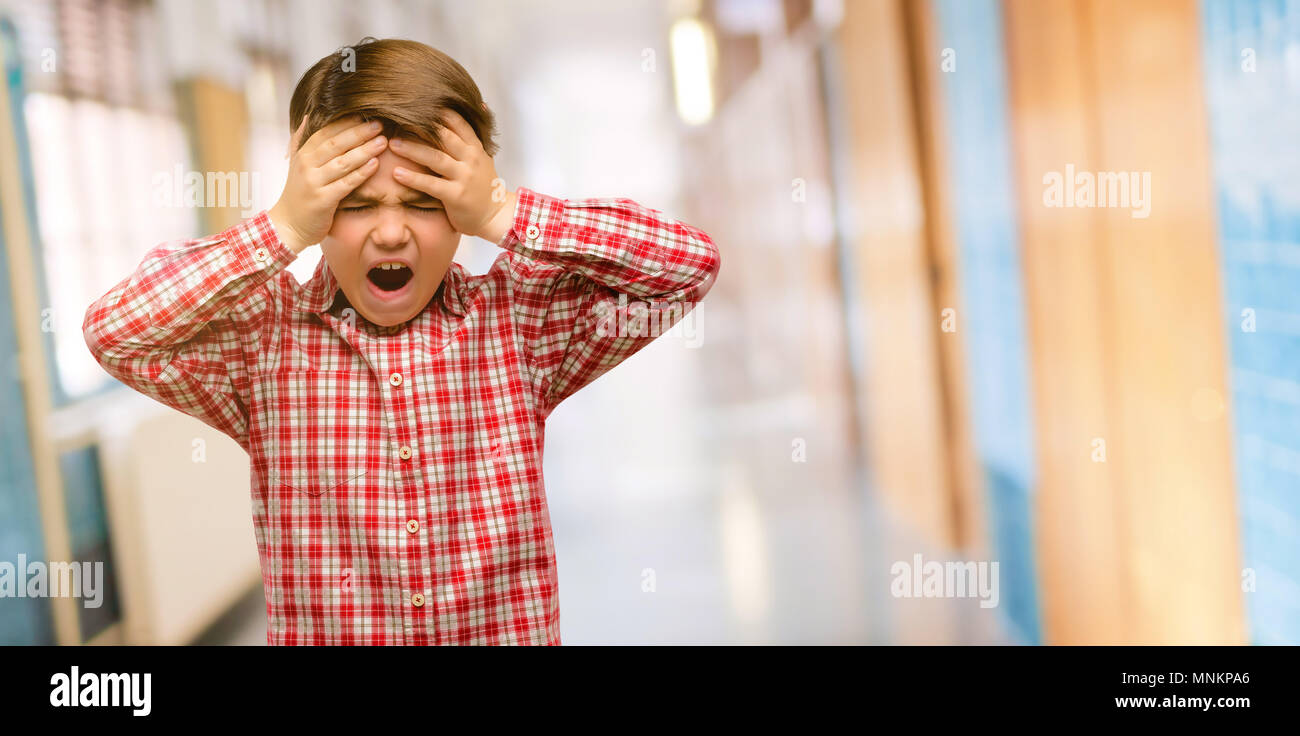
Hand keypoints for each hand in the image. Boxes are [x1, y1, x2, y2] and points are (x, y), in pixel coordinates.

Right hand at [267, 115, 387, 252]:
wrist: (288, 224)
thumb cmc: (298, 193)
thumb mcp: (297, 164)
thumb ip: (302, 140)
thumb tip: (310, 116)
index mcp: (303, 153)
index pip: (326, 132)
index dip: (346, 123)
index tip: (365, 114)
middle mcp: (306, 165)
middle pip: (336, 144)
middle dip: (359, 133)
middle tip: (379, 124)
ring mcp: (314, 182)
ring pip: (343, 162)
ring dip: (365, 150)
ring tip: (383, 142)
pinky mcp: (323, 200)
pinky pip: (346, 184)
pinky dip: (361, 173)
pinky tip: (375, 164)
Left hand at [387, 110, 515, 241]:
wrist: (495, 215)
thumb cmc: (483, 185)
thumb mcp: (484, 156)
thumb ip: (475, 134)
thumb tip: (479, 103)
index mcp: (475, 147)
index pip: (456, 122)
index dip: (437, 112)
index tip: (416, 104)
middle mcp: (471, 159)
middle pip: (443, 136)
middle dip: (419, 127)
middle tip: (397, 119)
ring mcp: (464, 177)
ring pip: (435, 158)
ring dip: (412, 149)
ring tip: (393, 144)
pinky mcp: (456, 196)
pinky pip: (431, 184)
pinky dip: (413, 178)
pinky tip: (397, 173)